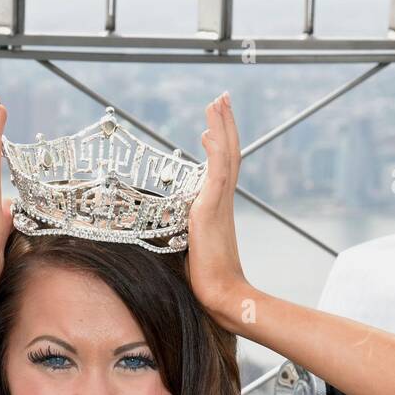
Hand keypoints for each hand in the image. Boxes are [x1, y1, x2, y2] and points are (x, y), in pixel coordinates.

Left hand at [188, 91, 250, 332]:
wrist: (223, 295)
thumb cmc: (207, 281)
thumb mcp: (190, 250)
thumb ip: (183, 236)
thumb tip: (166, 236)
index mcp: (218, 208)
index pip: (221, 167)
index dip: (218, 144)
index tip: (211, 126)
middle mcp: (222, 201)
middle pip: (228, 153)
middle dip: (224, 125)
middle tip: (221, 99)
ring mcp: (220, 204)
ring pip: (225, 156)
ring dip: (221, 127)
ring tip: (217, 102)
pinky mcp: (212, 210)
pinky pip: (217, 172)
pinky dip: (215, 150)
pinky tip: (208, 132)